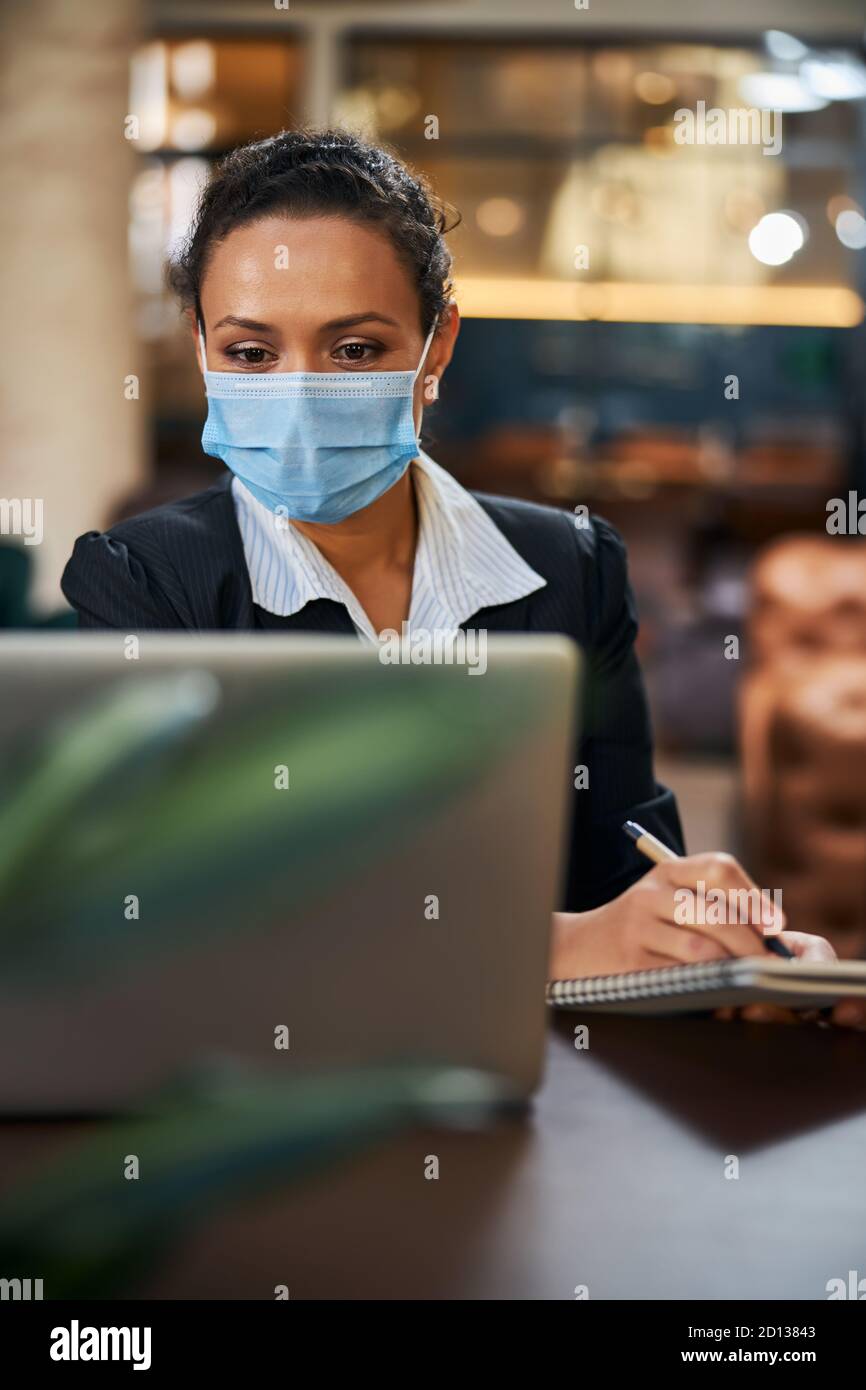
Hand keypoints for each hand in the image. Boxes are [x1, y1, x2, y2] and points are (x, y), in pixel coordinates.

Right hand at [550, 852, 865, 1029]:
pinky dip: (707, 985)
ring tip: (749, 979)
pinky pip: (682, 975)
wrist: (579, 946)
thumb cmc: (640, 924)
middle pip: (717, 913)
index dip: (754, 896)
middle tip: (769, 965)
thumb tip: (770, 933)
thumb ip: (711, 904)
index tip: (775, 924)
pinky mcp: (632, 962)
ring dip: (733, 967)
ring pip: (702, 948)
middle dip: (752, 943)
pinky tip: (718, 989)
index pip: (719, 868)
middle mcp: (652, 893)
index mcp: (667, 872)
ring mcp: (639, 927)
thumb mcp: (667, 898)